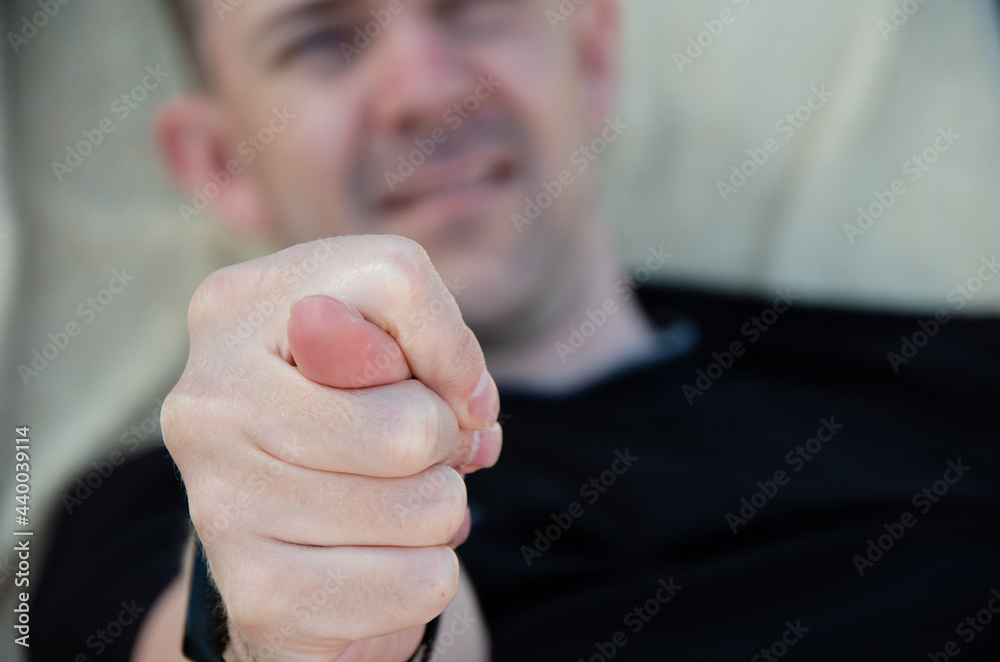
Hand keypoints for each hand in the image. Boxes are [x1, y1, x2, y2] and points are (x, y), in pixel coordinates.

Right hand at [161, 236, 500, 660]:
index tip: (444, 384)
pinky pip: (420, 583)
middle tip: (416, 452)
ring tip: (395, 504)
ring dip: (442, 510)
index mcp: (237, 308)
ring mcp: (219, 503)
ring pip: (429, 508)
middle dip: (447, 442)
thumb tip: (465, 406)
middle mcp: (206, 401)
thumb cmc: (355, 412)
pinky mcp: (256, 596)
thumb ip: (430, 341)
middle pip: (413, 424)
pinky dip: (428, 574)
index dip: (452, 347)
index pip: (397, 280)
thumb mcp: (388, 345)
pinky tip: (382, 560)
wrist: (288, 537)